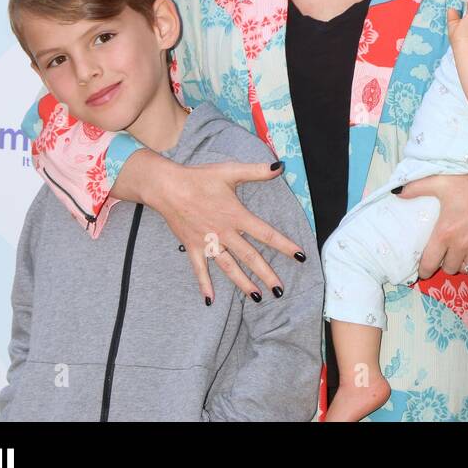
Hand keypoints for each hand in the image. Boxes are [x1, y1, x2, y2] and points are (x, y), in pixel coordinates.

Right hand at [144, 157, 306, 303]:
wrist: (167, 187)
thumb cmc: (199, 178)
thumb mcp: (230, 171)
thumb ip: (256, 171)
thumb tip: (280, 167)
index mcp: (236, 216)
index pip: (266, 234)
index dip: (285, 245)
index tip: (300, 256)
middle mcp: (224, 233)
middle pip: (250, 257)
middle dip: (266, 274)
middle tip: (280, 290)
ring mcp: (207, 242)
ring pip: (229, 267)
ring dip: (242, 283)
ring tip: (256, 297)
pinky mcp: (191, 246)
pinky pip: (199, 268)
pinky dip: (204, 284)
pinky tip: (209, 300)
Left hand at [396, 163, 467, 278]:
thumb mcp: (441, 183)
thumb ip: (417, 188)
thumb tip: (397, 193)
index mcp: (443, 234)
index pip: (428, 264)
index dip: (423, 270)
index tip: (422, 270)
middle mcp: (459, 247)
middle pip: (447, 268)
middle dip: (443, 263)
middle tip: (444, 254)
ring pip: (463, 269)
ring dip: (459, 264)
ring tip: (458, 255)